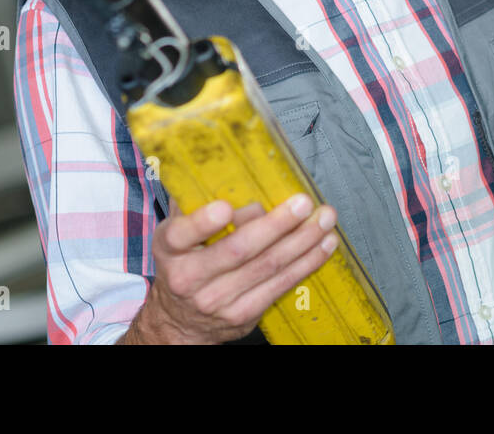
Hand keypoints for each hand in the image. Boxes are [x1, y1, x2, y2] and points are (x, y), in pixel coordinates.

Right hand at [120, 194, 338, 343]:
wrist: (179, 321)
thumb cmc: (184, 262)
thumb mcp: (179, 232)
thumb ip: (197, 203)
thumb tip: (234, 173)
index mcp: (169, 249)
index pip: (180, 234)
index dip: (203, 222)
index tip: (225, 207)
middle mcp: (189, 277)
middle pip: (238, 250)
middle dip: (276, 224)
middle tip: (302, 203)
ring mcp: (217, 299)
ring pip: (267, 266)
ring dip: (302, 240)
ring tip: (324, 219)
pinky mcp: (243, 314)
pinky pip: (281, 284)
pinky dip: (307, 262)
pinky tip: (324, 244)